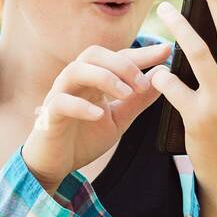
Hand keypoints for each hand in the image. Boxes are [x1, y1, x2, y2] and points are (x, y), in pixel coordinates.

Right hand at [22, 41, 170, 188]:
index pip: (117, 57)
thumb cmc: (84, 138)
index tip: (166, 51)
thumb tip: (162, 77)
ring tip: (126, 94)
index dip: (141, 53)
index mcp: (92, 79)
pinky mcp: (49, 115)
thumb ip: (138, 100)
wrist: (57, 165)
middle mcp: (75, 81)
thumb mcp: (119, 119)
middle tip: (143, 84)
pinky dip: (81, 106)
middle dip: (122, 64)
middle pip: (94, 54)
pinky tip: (99, 114)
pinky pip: (62, 102)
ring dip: (105, 78)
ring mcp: (60, 95)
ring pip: (77, 70)